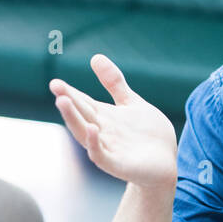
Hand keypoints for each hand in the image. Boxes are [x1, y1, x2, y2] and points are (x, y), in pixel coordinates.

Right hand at [50, 54, 177, 188]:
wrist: (167, 163)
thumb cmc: (148, 134)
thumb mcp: (131, 103)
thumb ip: (114, 83)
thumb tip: (95, 57)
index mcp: (103, 117)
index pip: (82, 102)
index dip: (69, 92)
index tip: (55, 83)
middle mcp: (102, 132)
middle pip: (81, 115)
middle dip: (68, 102)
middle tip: (55, 87)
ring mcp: (108, 148)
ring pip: (84, 134)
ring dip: (73, 119)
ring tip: (63, 102)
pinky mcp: (118, 165)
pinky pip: (101, 156)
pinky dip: (94, 144)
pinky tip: (92, 129)